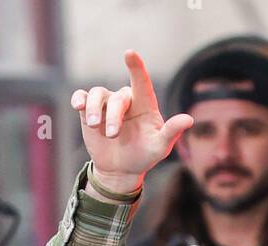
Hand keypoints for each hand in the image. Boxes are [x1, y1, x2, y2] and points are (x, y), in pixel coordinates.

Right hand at [70, 50, 192, 191]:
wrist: (120, 170)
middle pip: (117, 98)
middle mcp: (125, 100)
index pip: (141, 82)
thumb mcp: (159, 148)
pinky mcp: (89, 110)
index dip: (136, 67)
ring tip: (96, 126)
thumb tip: (189, 119)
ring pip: (97, 94)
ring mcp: (107, 104)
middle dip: (113, 116)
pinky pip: (81, 97)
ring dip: (95, 109)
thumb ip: (172, 132)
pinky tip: (78, 106)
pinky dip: (79, 99)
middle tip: (113, 134)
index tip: (130, 53)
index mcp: (144, 105)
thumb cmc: (144, 156)